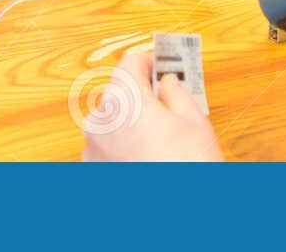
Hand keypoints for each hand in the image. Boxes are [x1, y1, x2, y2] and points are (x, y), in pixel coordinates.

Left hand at [81, 47, 223, 161]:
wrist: (178, 224)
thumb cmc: (188, 171)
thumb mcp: (194, 124)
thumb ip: (177, 93)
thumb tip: (167, 82)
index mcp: (124, 100)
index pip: (130, 62)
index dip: (150, 60)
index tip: (163, 65)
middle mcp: (99, 121)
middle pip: (119, 92)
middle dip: (142, 95)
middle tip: (169, 104)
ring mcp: (91, 149)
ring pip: (112, 121)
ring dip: (132, 122)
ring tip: (162, 139)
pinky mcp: (92, 172)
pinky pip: (107, 147)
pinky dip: (123, 146)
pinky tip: (148, 159)